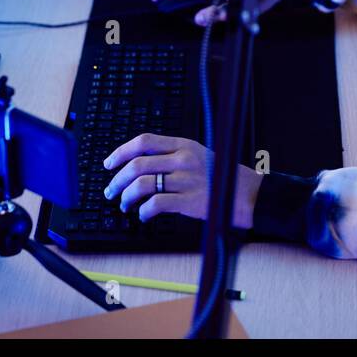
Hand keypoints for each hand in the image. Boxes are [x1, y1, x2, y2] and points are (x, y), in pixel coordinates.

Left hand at [102, 133, 261, 229]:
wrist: (248, 194)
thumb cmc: (222, 177)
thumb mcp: (198, 155)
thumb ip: (172, 155)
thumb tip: (139, 163)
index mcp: (184, 145)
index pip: (144, 141)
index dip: (121, 152)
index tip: (109, 163)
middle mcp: (183, 159)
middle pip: (138, 164)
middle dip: (117, 180)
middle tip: (111, 191)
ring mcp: (187, 180)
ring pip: (143, 185)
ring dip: (127, 197)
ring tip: (125, 205)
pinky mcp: (190, 200)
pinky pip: (156, 204)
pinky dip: (144, 211)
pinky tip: (144, 215)